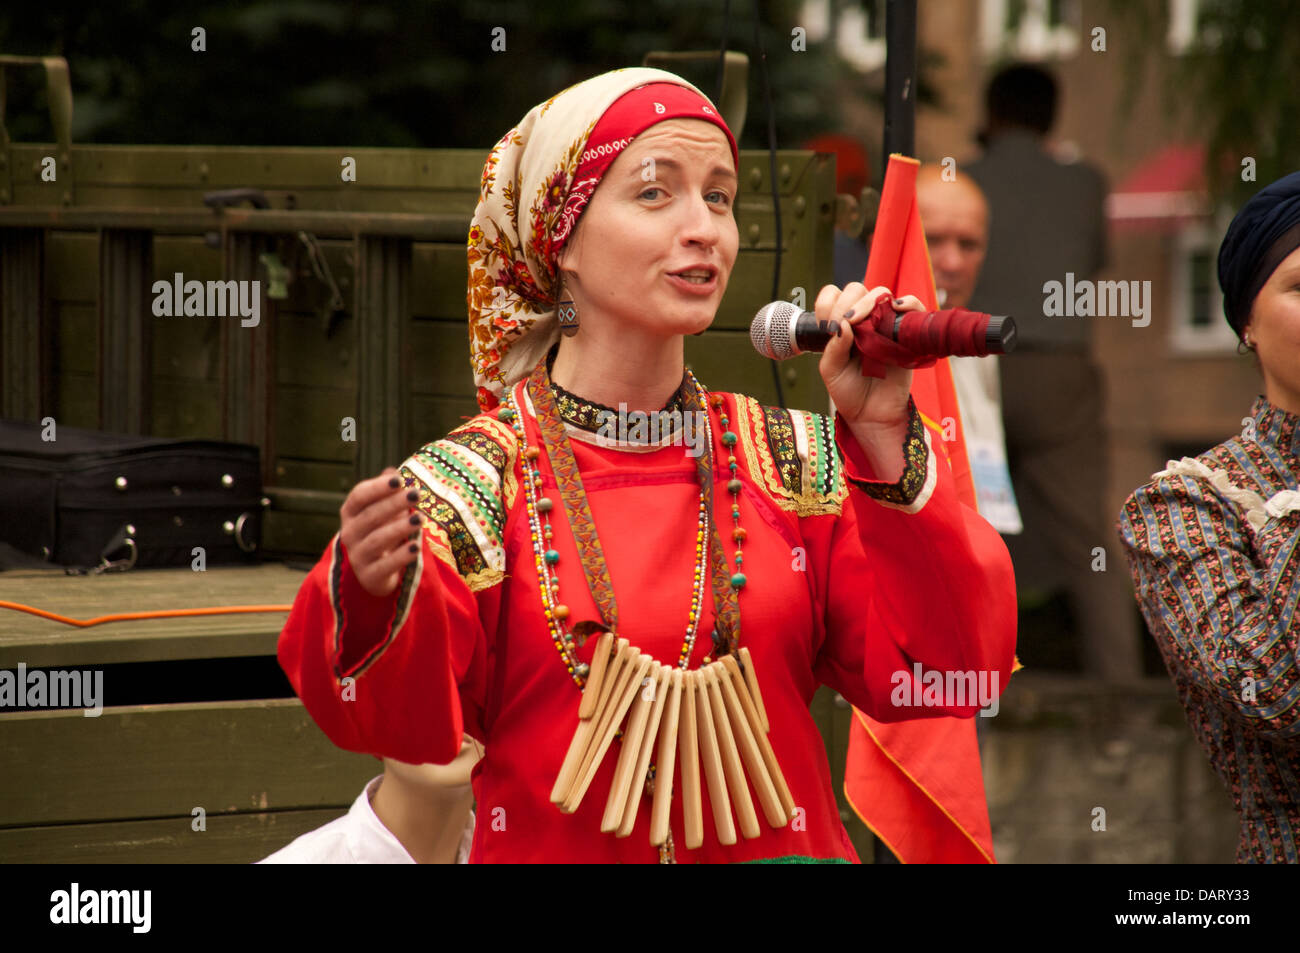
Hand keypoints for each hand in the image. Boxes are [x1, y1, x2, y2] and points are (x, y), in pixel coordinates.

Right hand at [339, 466, 421, 597]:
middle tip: (416, 494)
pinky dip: (400, 556)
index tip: (400, 480)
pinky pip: (384, 566)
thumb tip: (392, 471)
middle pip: (370, 516)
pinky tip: (416, 547)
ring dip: (399, 528)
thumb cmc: (381, 531)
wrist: (375, 572)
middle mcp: (350, 533)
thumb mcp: (384, 510)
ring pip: (377, 540)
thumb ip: (388, 492)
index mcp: (350, 512)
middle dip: (393, 504)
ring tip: (419, 518)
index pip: (359, 496)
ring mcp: (357, 556)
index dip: (378, 487)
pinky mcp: (369, 577)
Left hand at [817, 283, 924, 480]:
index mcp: (841, 325)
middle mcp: (862, 320)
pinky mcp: (906, 334)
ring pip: (881, 294)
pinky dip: (907, 303)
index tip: (825, 324)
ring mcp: (885, 325)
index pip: (833, 296)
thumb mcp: (831, 371)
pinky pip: (913, 308)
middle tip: (843, 323)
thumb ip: (834, 348)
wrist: (871, 415)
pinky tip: (895, 308)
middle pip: (857, 290)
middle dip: (846, 303)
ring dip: (869, 302)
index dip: (828, 303)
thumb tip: (843, 325)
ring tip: (860, 319)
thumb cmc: (849, 392)